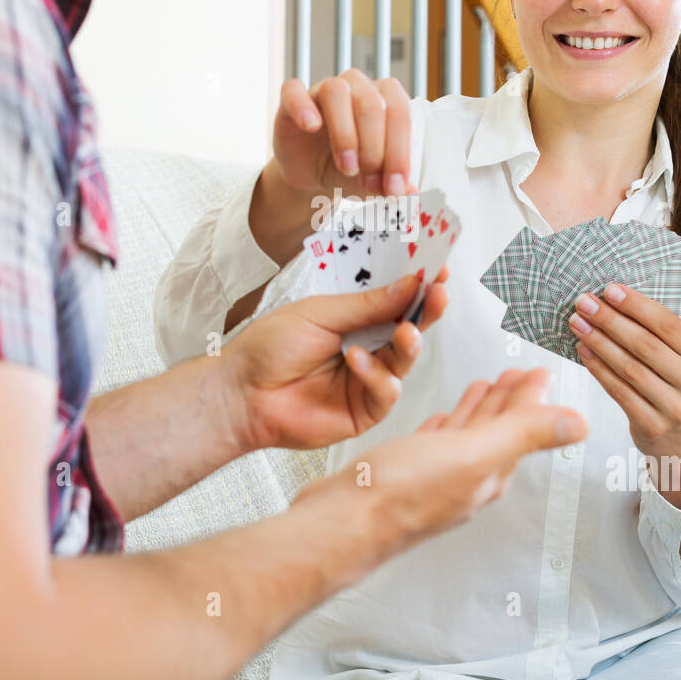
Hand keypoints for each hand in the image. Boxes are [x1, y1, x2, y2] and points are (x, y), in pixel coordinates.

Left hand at [223, 270, 448, 451]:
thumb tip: (408, 284)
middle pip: (409, 327)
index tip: (436, 269)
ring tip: (405, 331)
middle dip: (426, 311)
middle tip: (438, 294)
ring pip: (404, 360)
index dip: (417, 285)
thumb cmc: (268, 348)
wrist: (242, 393)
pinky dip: (377, 377)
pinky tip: (356, 363)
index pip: (395, 298)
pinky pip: (387, 392)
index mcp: (354, 318)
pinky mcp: (365, 409)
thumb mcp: (320, 313)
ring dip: (409, 344)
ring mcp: (368, 379)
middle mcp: (366, 345)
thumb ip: (366, 304)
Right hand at [273, 68, 413, 198]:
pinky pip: (293, 90)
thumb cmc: (349, 171)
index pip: (399, 112)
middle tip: (369, 181)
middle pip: (371, 103)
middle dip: (374, 148)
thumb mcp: (372, 183)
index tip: (395, 186)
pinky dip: (302, 106)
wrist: (312, 177)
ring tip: (347, 167)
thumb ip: (391, 184)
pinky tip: (311, 127)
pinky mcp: (291, 99)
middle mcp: (357, 87)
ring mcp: (323, 89)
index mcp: (385, 99)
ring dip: (344, 133)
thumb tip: (411, 191)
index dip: (400, 150)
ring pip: (336, 91)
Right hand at [292, 368, 587, 552]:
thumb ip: (525, 434)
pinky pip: (434, 446)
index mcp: (488, 472)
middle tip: (519, 375)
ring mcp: (434, 479)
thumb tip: (579, 426)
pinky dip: (445, 428)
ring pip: (467, 437)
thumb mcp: (473, 453)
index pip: (521, 428)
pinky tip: (441, 423)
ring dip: (480, 411)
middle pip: (497, 431)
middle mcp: (465, 478)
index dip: (533, 398)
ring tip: (486, 388)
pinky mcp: (403, 476)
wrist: (340, 523)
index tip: (540, 373)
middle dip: (511, 402)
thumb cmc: (399, 493)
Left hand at [568, 284, 680, 503]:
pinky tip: (584, 352)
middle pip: (645, 345)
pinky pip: (619, 391)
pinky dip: (598, 369)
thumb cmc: (675, 388)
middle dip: (610, 320)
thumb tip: (615, 299)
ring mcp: (676, 408)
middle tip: (583, 303)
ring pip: (629, 368)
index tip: (609, 289)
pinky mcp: (653, 426)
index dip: (636, 305)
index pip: (669, 324)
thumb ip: (660, 336)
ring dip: (599, 342)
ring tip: (578, 324)